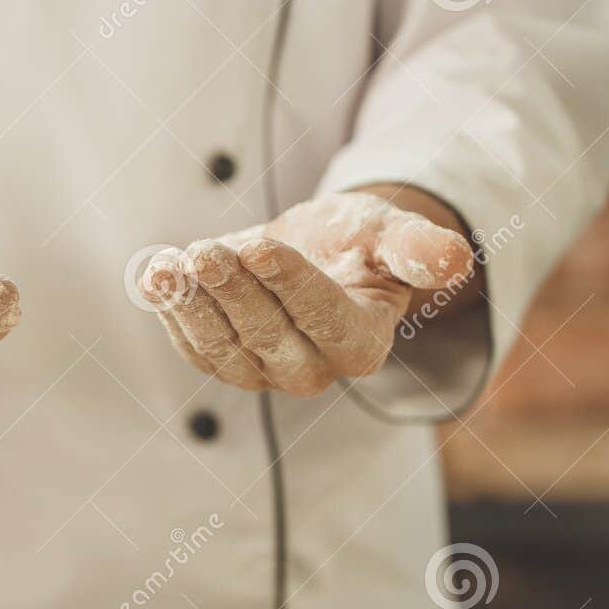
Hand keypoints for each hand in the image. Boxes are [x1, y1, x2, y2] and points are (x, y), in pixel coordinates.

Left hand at [139, 190, 474, 394]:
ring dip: (191, 306)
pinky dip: (171, 312)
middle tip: (205, 251)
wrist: (317, 251)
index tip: (259, 248)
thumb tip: (453, 261)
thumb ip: (419, 250)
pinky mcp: (224, 362)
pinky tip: (155, 278)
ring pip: (222, 347)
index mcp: (362, 345)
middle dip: (232, 292)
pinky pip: (193, 346)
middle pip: (266, 336)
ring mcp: (262, 373)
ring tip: (170, 265)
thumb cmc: (359, 243)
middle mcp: (312, 371)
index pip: (324, 319)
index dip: (290, 286)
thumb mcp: (391, 235)